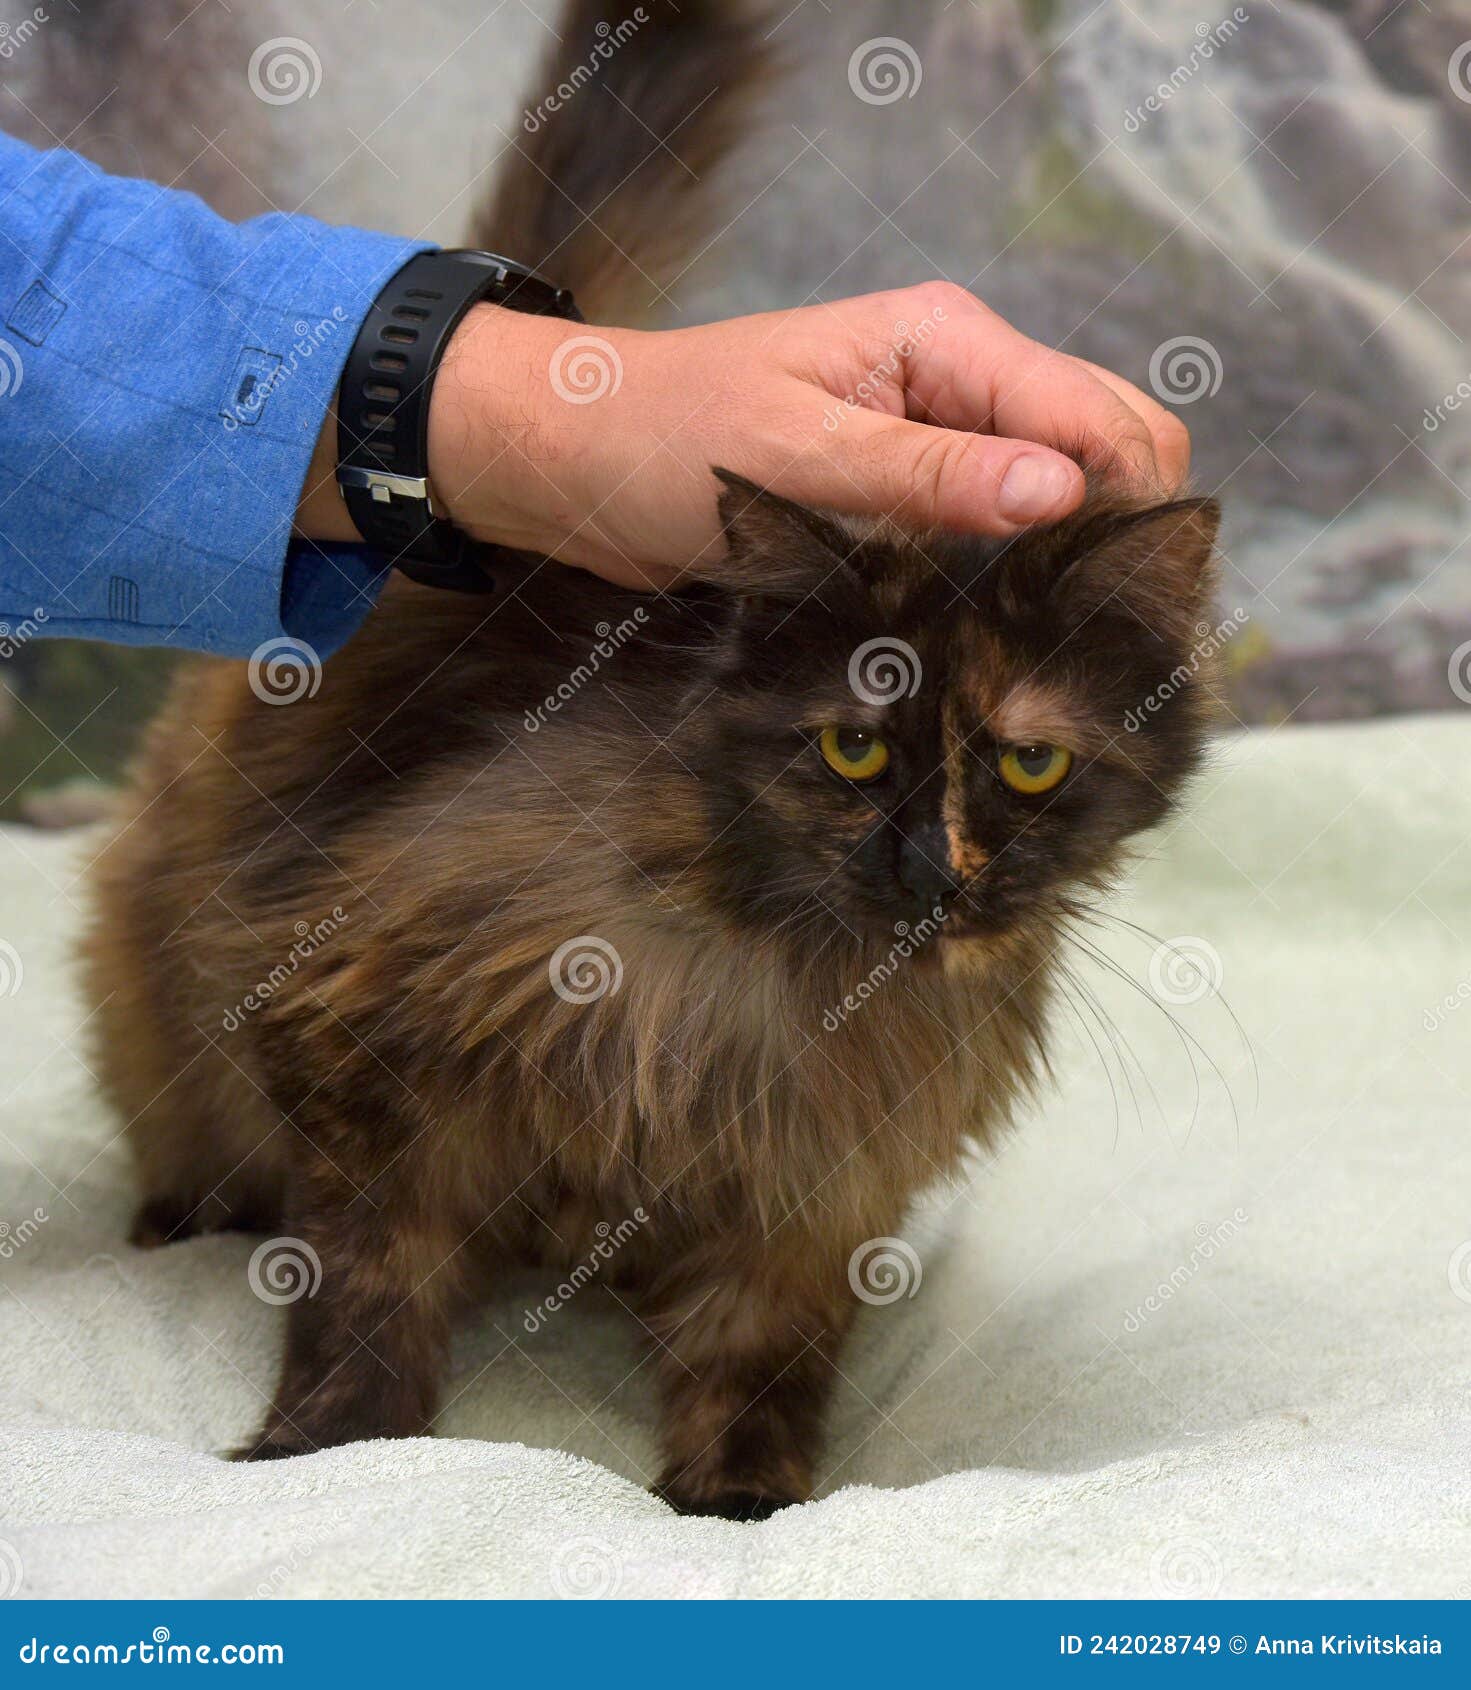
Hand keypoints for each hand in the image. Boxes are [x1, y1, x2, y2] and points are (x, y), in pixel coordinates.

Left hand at [301, 282, 1190, 590]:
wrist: (574, 464)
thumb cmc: (662, 439)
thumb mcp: (795, 454)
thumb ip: (927, 474)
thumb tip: (1063, 492)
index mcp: (948, 341)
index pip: (1094, 415)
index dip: (1125, 506)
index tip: (1121, 606)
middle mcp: (960, 380)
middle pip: (1102, 443)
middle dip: (1117, 526)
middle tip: (1092, 633)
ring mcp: (937, 437)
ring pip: (1058, 490)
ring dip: (1069, 554)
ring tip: (1058, 643)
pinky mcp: (907, 492)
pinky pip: (996, 526)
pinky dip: (1017, 570)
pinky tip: (1007, 627)